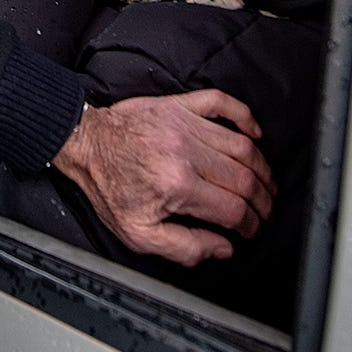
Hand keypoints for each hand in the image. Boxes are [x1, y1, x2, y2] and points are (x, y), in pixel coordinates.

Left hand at [52, 90, 274, 265]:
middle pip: (246, 179)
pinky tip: (255, 135)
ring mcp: (184, 124)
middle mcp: (185, 152)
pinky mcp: (179, 105)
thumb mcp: (138, 234)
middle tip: (266, 212)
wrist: (84, 145)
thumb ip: (184, 248)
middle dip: (264, 201)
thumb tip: (223, 247)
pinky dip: (245, 117)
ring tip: (266, 184)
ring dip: (262, 168)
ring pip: (243, 146)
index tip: (252, 231)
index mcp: (177, 186)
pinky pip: (222, 103)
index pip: (234, 210)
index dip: (251, 225)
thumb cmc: (109, 187)